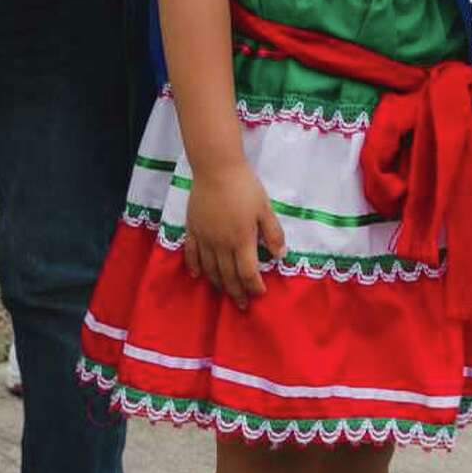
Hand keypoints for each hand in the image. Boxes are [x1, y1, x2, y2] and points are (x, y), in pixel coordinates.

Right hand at [183, 159, 287, 306]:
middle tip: (242, 304)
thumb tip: (280, 256)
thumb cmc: (244, 186)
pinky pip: (191, 254)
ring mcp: (204, 238)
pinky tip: (198, 274)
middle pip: (228, 276)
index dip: (254, 286)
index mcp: (241, 240)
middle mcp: (221, 244)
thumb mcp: (265, 208)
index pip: (247, 273)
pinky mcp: (192, 229)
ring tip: (225, 293)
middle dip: (237, 292)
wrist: (216, 168)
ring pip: (210, 269)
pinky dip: (194, 266)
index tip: (260, 293)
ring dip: (218, 284)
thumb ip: (273, 233)